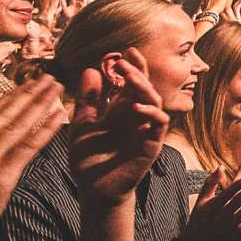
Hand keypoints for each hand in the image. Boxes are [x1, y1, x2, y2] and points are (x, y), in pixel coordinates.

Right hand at [0, 78, 67, 240]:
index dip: (6, 99)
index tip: (25, 85)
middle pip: (0, 116)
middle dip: (27, 94)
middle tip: (47, 77)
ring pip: (15, 127)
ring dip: (39, 105)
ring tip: (56, 89)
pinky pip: (25, 149)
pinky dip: (43, 130)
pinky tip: (57, 116)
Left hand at [68, 48, 168, 202]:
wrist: (92, 189)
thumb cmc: (88, 158)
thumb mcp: (82, 124)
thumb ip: (88, 100)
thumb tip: (90, 69)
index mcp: (122, 110)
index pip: (132, 83)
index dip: (133, 66)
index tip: (125, 51)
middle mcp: (136, 117)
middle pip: (145, 88)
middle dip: (137, 72)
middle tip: (124, 60)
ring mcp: (145, 130)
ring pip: (154, 102)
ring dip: (144, 87)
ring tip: (129, 77)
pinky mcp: (150, 145)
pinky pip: (158, 125)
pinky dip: (150, 113)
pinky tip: (135, 107)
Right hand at [185, 169, 240, 240]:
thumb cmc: (200, 219)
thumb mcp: (201, 201)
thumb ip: (210, 183)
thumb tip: (220, 166)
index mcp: (212, 206)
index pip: (226, 194)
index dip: (236, 187)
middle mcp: (220, 216)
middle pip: (236, 203)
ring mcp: (228, 227)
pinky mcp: (234, 236)